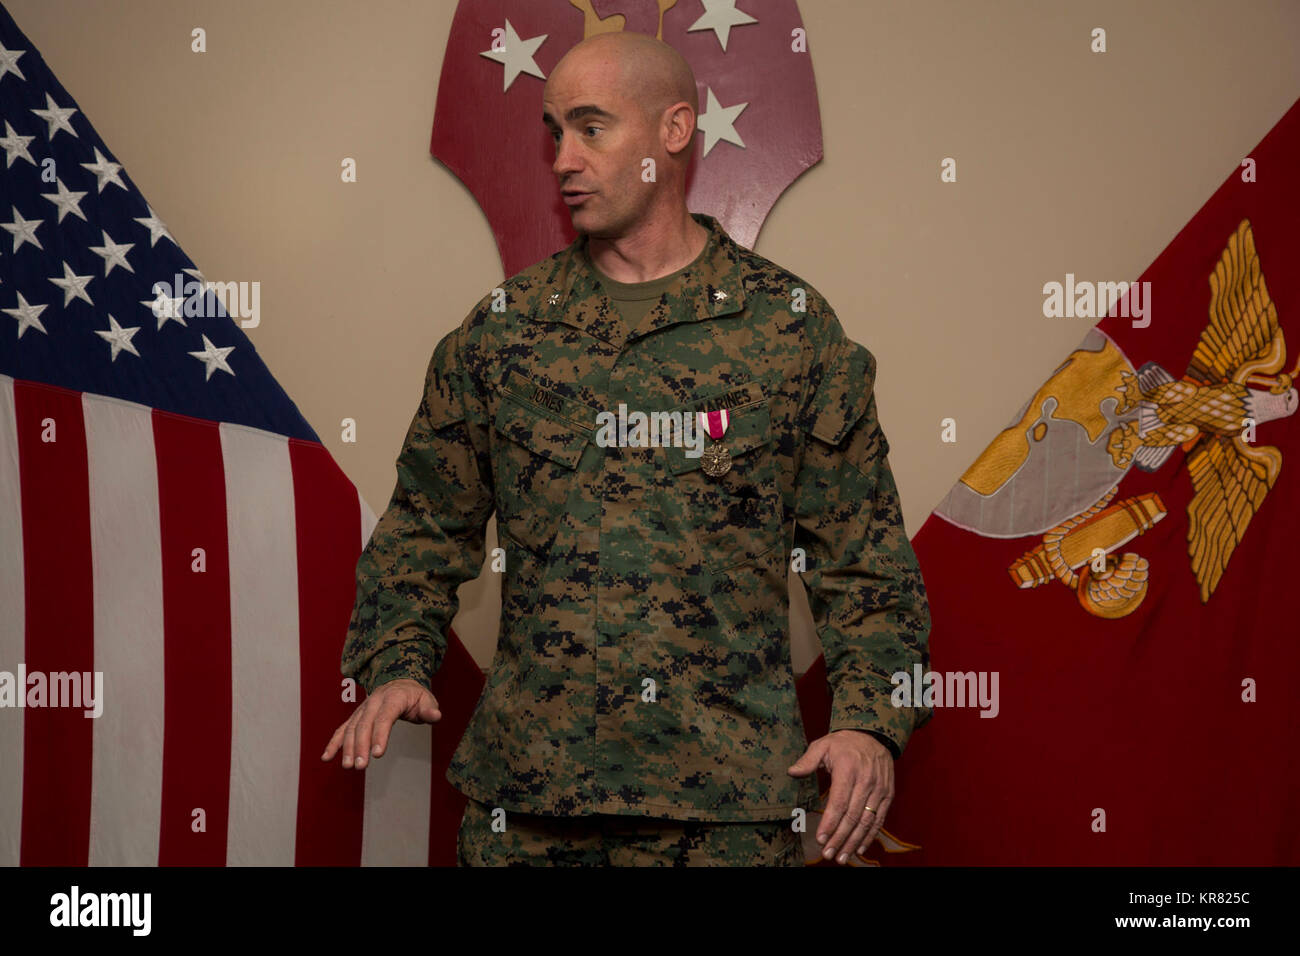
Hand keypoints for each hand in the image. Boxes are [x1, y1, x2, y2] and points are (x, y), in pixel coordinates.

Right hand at [321, 678, 440, 769]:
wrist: (398, 683)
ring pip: (351, 728)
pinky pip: (342, 729)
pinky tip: (327, 758)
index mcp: (393, 698)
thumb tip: (435, 716)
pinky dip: (334, 743)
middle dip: (361, 746)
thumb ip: (429, 709)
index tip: (377, 754)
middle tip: (360, 766)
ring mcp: (363, 709)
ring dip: (348, 748)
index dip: (380, 735)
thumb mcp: (427, 700)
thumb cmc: (415, 696)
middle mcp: (374, 702)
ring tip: (348, 766)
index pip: (385, 717)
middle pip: (364, 724)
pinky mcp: (356, 716)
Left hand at [787, 729, 893, 863]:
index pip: (839, 802)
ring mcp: (879, 789)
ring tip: (841, 857)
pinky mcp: (888, 795)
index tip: (820, 838)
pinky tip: (859, 848)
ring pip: (867, 821)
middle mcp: (866, 781)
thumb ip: (808, 760)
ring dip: (854, 842)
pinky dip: (870, 836)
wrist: (874, 735)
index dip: (830, 822)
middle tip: (828, 854)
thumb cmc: (844, 743)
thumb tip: (791, 772)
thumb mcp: (823, 744)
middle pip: (852, 816)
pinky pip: (880, 819)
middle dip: (839, 838)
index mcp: (848, 769)